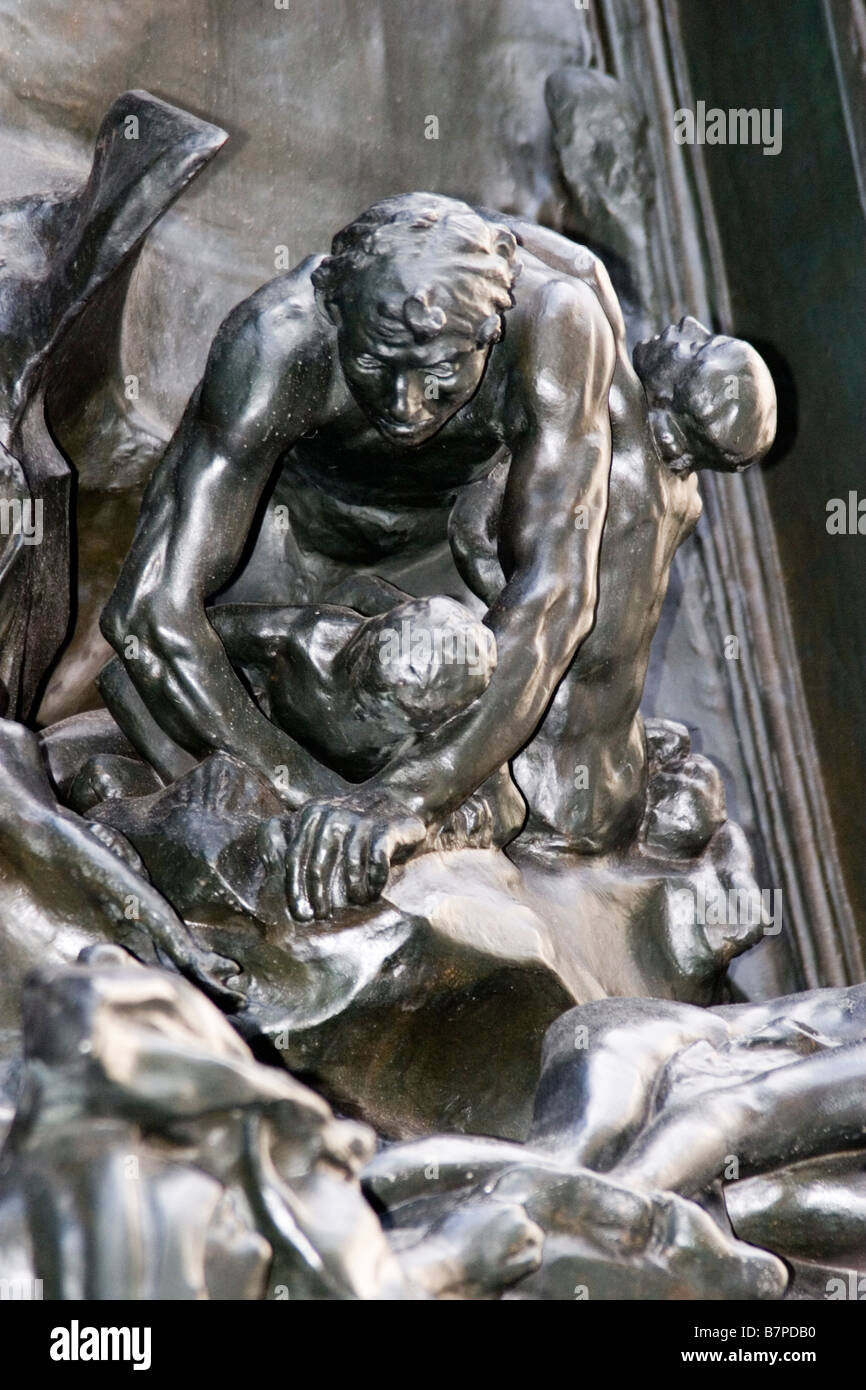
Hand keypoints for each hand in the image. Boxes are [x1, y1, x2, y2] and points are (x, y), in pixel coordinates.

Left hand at [285, 789, 425, 920]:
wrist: (396, 800)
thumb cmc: (349, 825)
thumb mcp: (318, 825)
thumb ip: (289, 837)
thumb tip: (267, 858)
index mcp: (311, 815)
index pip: (295, 857)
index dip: (295, 888)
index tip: (300, 914)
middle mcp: (333, 814)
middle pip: (318, 864)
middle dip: (319, 895)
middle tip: (324, 916)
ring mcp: (361, 819)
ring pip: (349, 864)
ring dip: (352, 889)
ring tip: (356, 902)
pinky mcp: (387, 827)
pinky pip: (376, 859)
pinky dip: (374, 879)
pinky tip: (374, 891)